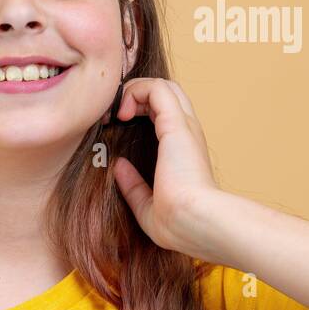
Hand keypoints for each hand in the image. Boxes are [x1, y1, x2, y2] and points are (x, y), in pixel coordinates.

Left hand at [111, 78, 226, 260]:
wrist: (195, 222)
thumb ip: (134, 186)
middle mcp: (186, 134)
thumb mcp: (147, 206)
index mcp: (182, 151)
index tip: (116, 126)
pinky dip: (136, 90)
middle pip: (167, 93)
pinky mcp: (176, 125)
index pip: (166, 114)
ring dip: (135, 89)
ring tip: (118, 112)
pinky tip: (123, 113)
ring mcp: (184, 127)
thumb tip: (120, 168)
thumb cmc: (178, 224)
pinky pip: (157, 88)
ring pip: (163, 86)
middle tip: (113, 116)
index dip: (139, 110)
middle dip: (135, 95)